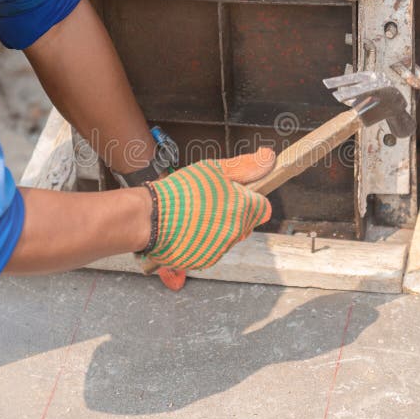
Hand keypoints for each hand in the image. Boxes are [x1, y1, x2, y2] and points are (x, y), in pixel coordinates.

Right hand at [143, 148, 275, 270]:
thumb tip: (269, 157)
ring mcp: (221, 249)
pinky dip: (203, 241)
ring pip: (228, 237)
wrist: (150, 218)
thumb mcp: (213, 169)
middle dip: (233, 214)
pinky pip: (211, 250)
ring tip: (195, 215)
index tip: (235, 195)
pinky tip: (188, 229)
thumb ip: (244, 166)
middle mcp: (236, 232)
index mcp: (243, 208)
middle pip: (245, 223)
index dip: (249, 199)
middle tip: (209, 202)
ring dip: (218, 228)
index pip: (262, 208)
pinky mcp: (205, 261)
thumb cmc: (180, 191)